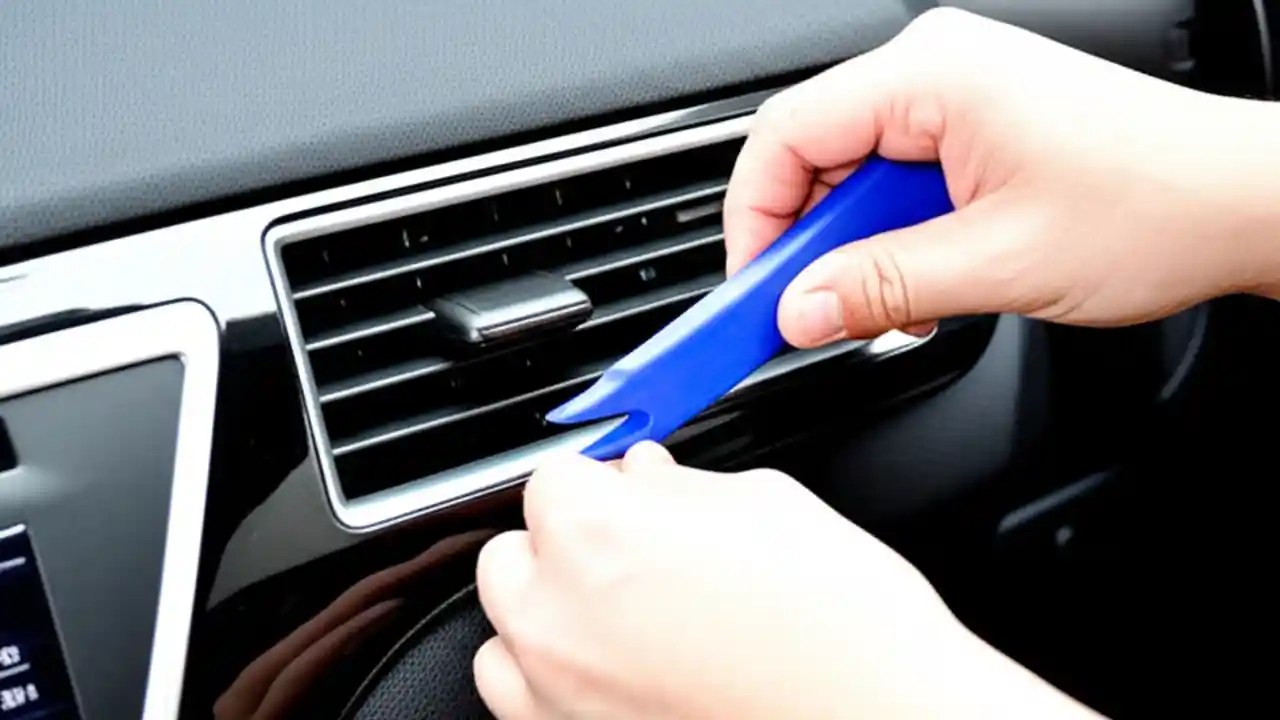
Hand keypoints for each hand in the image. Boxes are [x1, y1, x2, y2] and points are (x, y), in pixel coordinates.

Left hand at [474, 442, 1100, 718]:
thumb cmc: (844, 626)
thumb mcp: (766, 506)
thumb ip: (677, 488)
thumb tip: (642, 476)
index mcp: (596, 535)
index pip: (551, 479)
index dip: (599, 482)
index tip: (626, 494)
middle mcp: (556, 619)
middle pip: (513, 554)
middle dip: (565, 544)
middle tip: (635, 553)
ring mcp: (555, 697)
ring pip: (508, 633)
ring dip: (550, 614)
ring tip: (627, 619)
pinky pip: (524, 701)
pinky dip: (553, 682)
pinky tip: (620, 672)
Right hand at [724, 7, 1279, 346]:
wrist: (1242, 200)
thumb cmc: (1158, 201)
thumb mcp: (998, 262)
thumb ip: (881, 286)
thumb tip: (798, 309)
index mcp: (931, 75)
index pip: (785, 136)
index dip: (753, 221)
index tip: (751, 291)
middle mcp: (935, 72)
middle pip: (810, 157)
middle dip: (803, 243)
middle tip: (806, 313)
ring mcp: (954, 98)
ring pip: (851, 177)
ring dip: (853, 247)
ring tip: (889, 299)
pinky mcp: (972, 129)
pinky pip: (894, 181)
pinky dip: (890, 237)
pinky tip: (920, 275)